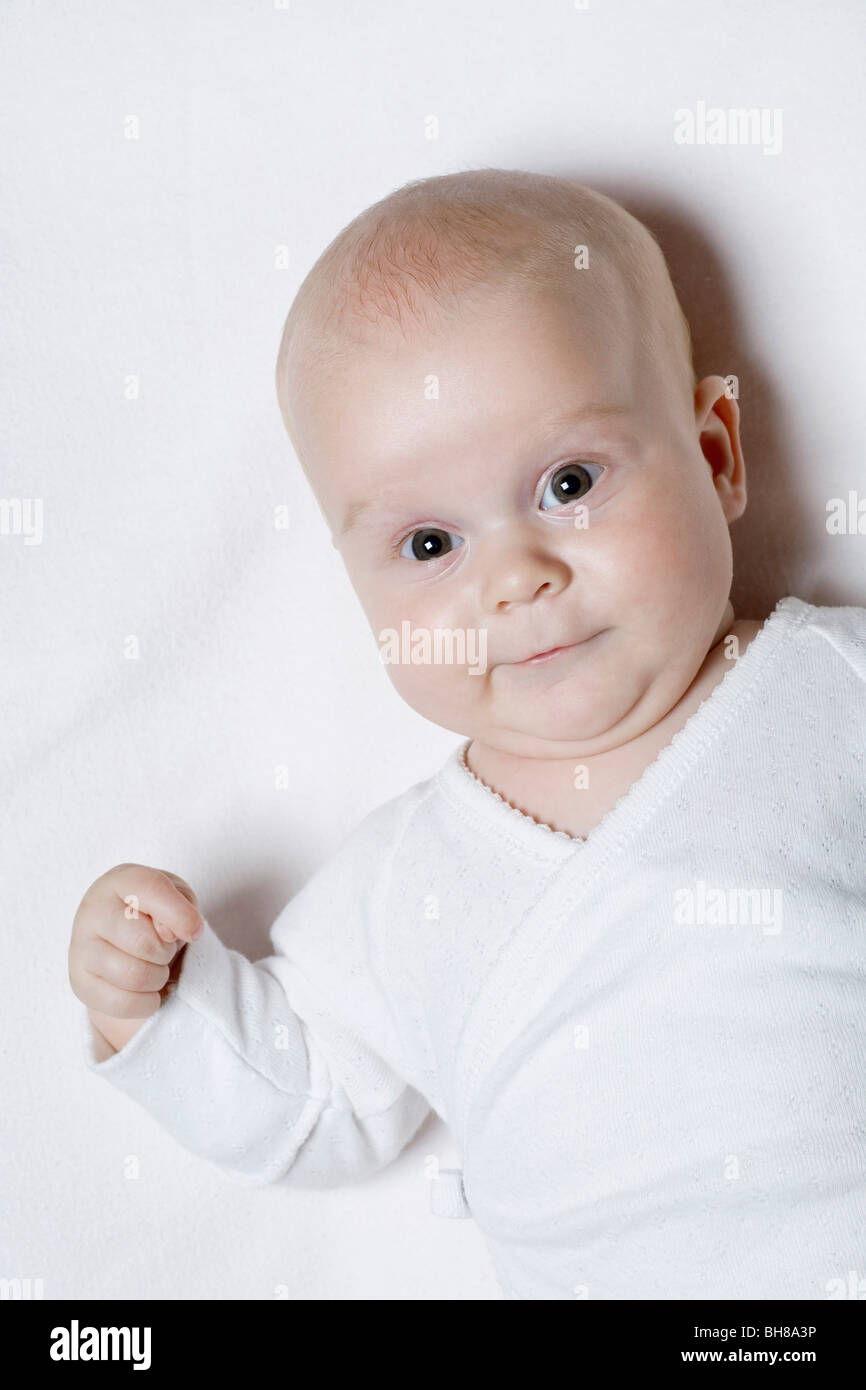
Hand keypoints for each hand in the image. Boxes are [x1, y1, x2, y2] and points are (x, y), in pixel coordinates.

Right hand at [69, 863, 204, 1020]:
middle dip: (166, 951)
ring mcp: (80, 948)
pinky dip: (147, 1001)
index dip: (181, 914)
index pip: (152, 889)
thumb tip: (167, 934)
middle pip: (144, 943)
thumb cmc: (154, 913)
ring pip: (135, 976)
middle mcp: (93, 911)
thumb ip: (182, 907)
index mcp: (120, 881)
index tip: (194, 930)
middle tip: (164, 948)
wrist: (121, 939)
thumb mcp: (177, 898)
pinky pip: (124, 1003)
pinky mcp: (80, 982)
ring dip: (158, 977)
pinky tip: (146, 988)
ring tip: (155, 966)